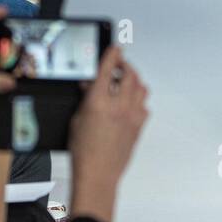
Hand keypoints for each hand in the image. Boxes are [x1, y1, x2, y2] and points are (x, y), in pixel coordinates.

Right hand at [67, 46, 149, 221]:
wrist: (98, 174)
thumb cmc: (83, 151)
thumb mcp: (77, 118)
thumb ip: (86, 99)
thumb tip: (90, 86)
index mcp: (99, 101)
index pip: (109, 68)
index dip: (112, 54)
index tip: (115, 48)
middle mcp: (119, 106)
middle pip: (130, 74)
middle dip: (125, 66)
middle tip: (119, 65)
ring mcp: (132, 116)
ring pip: (141, 87)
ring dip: (134, 80)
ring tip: (125, 82)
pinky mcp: (139, 126)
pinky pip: (144, 105)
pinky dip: (138, 100)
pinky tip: (129, 104)